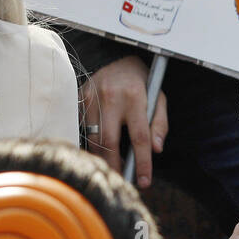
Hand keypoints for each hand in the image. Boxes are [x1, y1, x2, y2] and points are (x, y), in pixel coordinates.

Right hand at [82, 55, 167, 187]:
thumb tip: (156, 150)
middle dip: (115, 166)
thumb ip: (159, 123)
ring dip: (102, 158)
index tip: (145, 181)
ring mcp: (92, 98)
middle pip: (109, 142)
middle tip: (122, 181)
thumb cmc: (139, 81)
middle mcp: (111, 98)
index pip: (140, 136)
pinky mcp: (80, 100)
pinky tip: (99, 151)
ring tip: (111, 169)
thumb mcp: (158, 96)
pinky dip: (91, 143)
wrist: (113, 56)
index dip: (142, 162)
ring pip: (92, 139)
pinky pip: (83, 129)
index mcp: (135, 96)